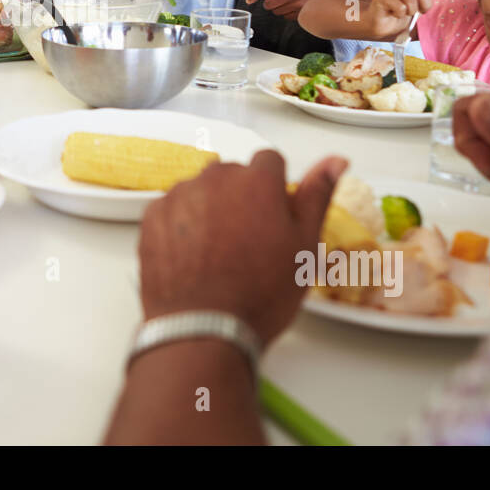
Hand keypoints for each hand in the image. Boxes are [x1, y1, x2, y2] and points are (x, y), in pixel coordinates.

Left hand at [138, 150, 348, 346]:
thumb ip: (317, 196)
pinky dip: (182, 225)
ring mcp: (179, 195)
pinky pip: (173, 209)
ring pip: (201, 191)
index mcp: (257, 181)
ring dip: (211, 209)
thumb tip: (337, 160)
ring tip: (218, 253)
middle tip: (248, 242)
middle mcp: (215, 178)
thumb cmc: (260, 293)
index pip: (270, 161)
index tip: (273, 217)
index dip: (274, 189)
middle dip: (241, 197)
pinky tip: (193, 257)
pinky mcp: (152, 216)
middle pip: (233, 174)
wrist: (202, 328)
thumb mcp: (304, 247)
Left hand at [246, 0, 334, 20]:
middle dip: (271, 5)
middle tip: (279, 2)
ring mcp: (293, 5)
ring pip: (277, 12)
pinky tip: (301, 11)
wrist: (336, 2)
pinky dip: (290, 15)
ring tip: (295, 5)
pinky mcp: (297, 16)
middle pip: (269, 4)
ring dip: (281, 10)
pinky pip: (287, 17)